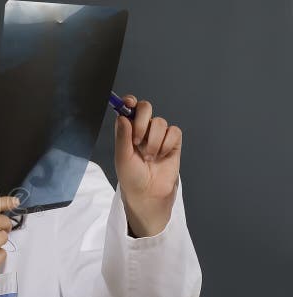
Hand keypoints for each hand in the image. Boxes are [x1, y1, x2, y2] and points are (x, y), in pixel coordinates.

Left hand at [114, 95, 182, 236]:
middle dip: (142, 122)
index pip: (128, 108)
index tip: (128, 103)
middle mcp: (142, 130)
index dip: (128, 102)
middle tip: (137, 141)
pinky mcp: (173, 142)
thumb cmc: (132, 177)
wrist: (149, 193)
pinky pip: (174, 132)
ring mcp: (158, 135)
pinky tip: (162, 156)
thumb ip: (122, 136)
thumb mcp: (122, 157)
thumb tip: (122, 117)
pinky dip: (167, 144)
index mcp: (127, 131)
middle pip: (146, 108)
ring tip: (149, 157)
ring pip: (160, 122)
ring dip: (154, 141)